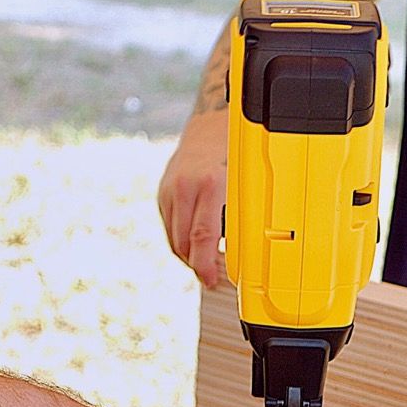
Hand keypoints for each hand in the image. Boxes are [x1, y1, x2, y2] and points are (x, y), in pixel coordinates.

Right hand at [159, 110, 229, 287]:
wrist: (208, 127)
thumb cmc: (233, 154)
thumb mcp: (244, 183)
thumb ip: (242, 215)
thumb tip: (242, 252)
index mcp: (210, 185)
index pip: (202, 237)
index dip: (205, 265)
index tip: (211, 279)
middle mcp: (185, 187)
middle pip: (184, 242)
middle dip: (196, 265)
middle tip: (210, 277)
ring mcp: (170, 190)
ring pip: (174, 238)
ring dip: (188, 255)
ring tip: (204, 262)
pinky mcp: (162, 193)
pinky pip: (170, 227)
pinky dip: (182, 239)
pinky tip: (195, 243)